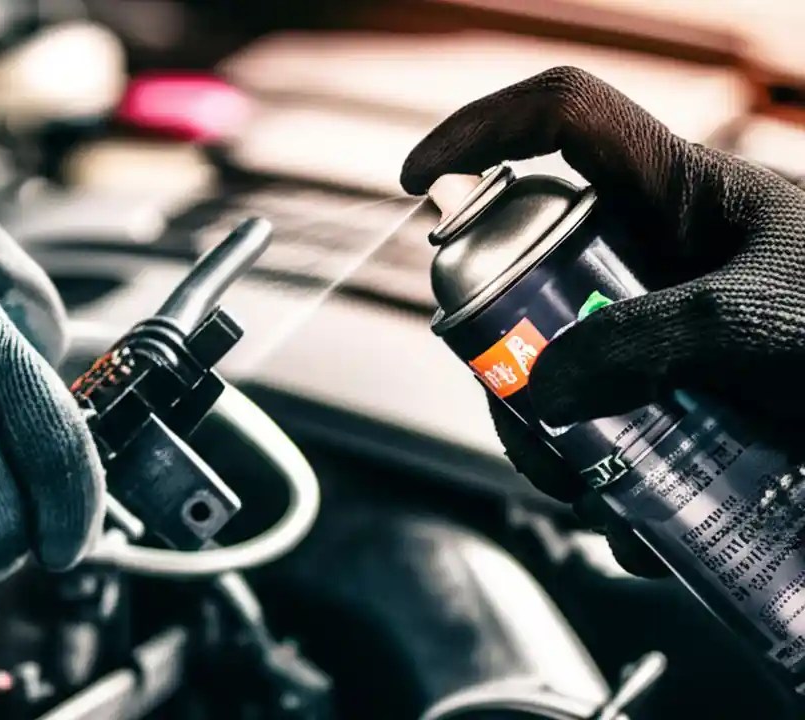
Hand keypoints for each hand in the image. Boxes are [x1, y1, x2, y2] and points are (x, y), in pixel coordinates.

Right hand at [402, 67, 804, 575]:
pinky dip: (604, 483)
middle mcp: (652, 253)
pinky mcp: (676, 395)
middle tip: (520, 421)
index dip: (477, 130)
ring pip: (553, 368)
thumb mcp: (764, 317)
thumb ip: (650, 337)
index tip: (415, 183)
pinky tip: (632, 522)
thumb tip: (538, 387)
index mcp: (676, 190)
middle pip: (526, 276)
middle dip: (501, 356)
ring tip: (580, 492)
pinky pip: (606, 430)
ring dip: (546, 438)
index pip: (560, 119)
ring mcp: (659, 327)